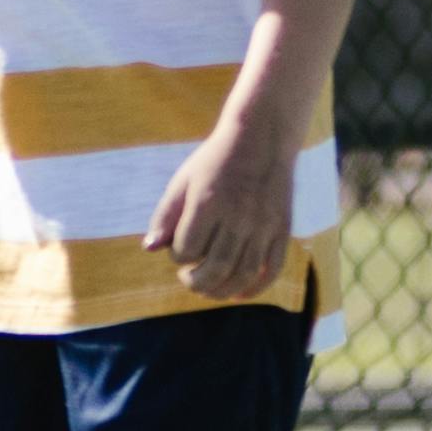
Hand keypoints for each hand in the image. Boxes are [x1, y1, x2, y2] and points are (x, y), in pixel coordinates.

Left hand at [142, 117, 297, 303]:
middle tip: (189, 278)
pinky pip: (272, 269)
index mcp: (209, 202)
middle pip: (216, 268)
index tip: (180, 249)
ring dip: (222, 291)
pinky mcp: (282, 228)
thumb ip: (165, 215)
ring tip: (208, 288)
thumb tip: (149, 249)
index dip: (178, 256)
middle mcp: (238, 216)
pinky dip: (255, 288)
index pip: (188, 249)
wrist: (262, 138)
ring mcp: (263, 224)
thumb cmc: (215, 161)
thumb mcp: (184, 180)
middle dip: (196, 282)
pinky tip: (239, 293)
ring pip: (243, 274)